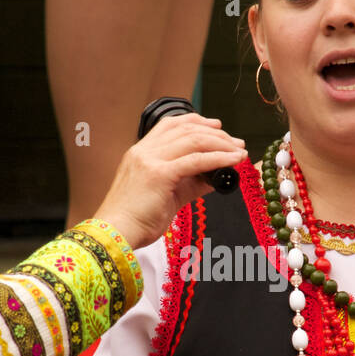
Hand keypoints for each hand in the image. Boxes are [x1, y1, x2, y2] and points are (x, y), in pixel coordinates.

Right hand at [92, 113, 246, 249]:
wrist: (115, 234)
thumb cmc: (137, 219)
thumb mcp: (167, 195)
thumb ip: (190, 183)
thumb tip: (216, 176)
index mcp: (140, 152)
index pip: (171, 125)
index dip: (197, 121)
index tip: (217, 127)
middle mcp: (144, 151)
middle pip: (186, 129)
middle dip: (216, 134)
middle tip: (236, 143)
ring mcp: (150, 160)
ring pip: (194, 141)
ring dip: (222, 144)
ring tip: (239, 151)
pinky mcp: (159, 174)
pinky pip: (196, 161)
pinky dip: (219, 159)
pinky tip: (233, 161)